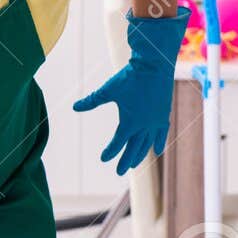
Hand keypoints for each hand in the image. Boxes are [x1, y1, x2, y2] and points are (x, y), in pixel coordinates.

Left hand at [72, 7, 190, 174]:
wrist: (154, 65)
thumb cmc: (130, 78)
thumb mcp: (107, 90)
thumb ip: (91, 101)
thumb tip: (74, 107)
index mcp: (130, 122)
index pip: (118, 142)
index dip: (111, 151)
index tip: (103, 158)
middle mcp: (144, 125)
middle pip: (134, 148)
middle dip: (126, 160)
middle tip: (120, 172)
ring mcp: (156, 121)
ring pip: (148, 143)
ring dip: (141, 155)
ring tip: (135, 165)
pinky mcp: (163, 115)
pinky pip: (162, 133)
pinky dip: (159, 142)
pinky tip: (157, 151)